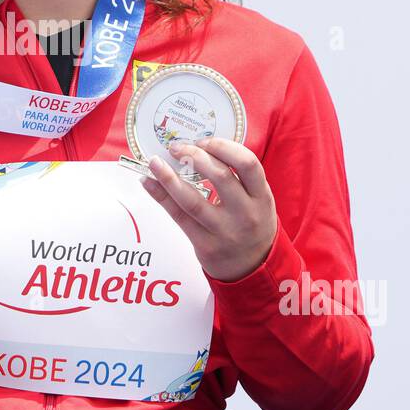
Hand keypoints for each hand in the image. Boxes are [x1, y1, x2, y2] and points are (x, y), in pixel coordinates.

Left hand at [139, 136, 277, 281]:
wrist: (253, 269)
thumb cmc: (251, 224)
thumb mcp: (257, 200)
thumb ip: (237, 178)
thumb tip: (197, 148)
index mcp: (261, 197)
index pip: (248, 164)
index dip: (224, 147)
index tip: (204, 141)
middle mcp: (246, 214)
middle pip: (220, 177)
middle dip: (194, 156)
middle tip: (176, 147)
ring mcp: (225, 231)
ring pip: (193, 200)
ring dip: (169, 178)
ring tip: (154, 162)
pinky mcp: (205, 245)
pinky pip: (179, 217)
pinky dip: (161, 197)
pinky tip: (148, 183)